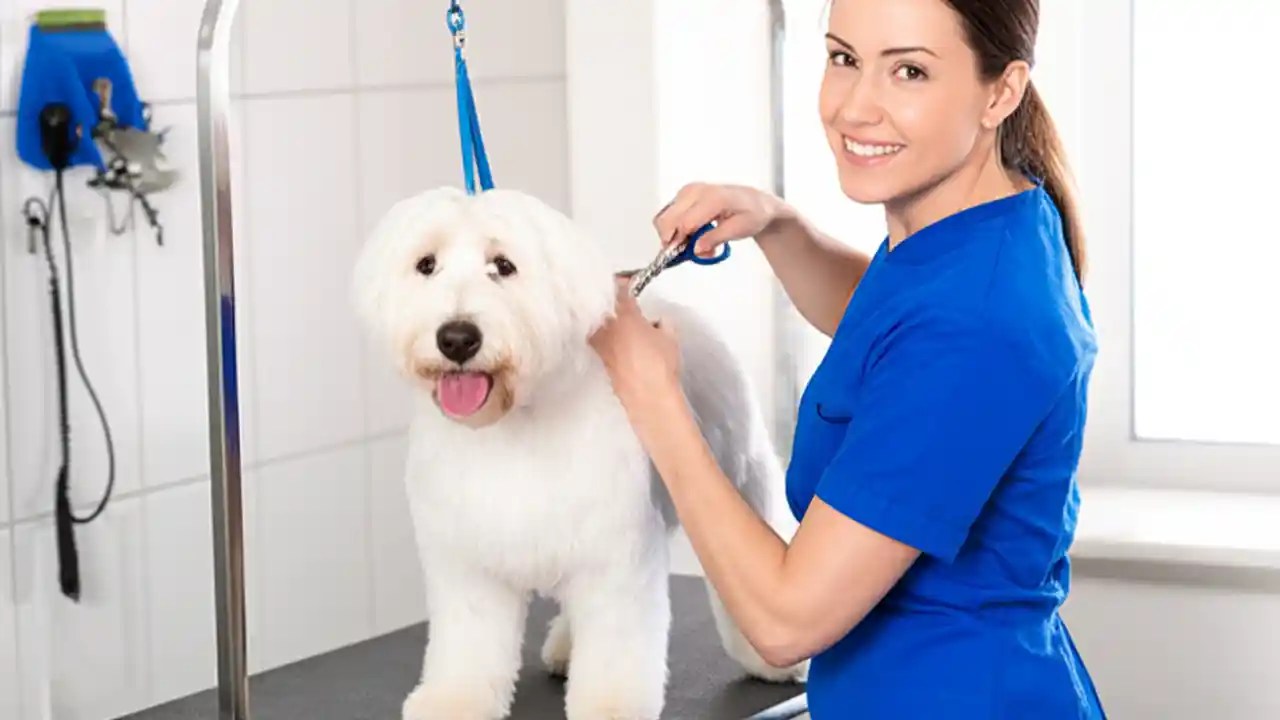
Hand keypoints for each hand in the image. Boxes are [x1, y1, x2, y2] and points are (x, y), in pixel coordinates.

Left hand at [589, 278, 685, 436]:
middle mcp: (608, 328)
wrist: (649, 397)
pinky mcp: (601, 361)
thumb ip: (663, 323)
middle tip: (618, 299)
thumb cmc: (661, 365)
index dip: (621, 284)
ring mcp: (601, 345)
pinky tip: (615, 341)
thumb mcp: (670, 337)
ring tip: (613, 319)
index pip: (618, 291)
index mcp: (626, 316)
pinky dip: (603, 337)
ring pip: (596, 324)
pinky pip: (598, 341)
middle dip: (608, 300)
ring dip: (602, 319)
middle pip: (600, 306)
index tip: (625, 282)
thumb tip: (657, 322)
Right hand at [654, 183, 787, 258]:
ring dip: (674, 237)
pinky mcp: (683, 196)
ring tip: (695, 243)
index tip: (687, 255)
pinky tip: (692, 236)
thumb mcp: (739, 230)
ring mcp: (687, 192)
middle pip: (667, 219)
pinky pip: (669, 217)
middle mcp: (696, 191)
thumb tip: (695, 249)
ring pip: (664, 219)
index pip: (685, 223)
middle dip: (673, 241)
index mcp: (712, 198)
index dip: (682, 243)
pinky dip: (675, 231)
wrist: (754, 202)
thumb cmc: (751, 213)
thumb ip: (715, 239)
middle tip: (688, 252)